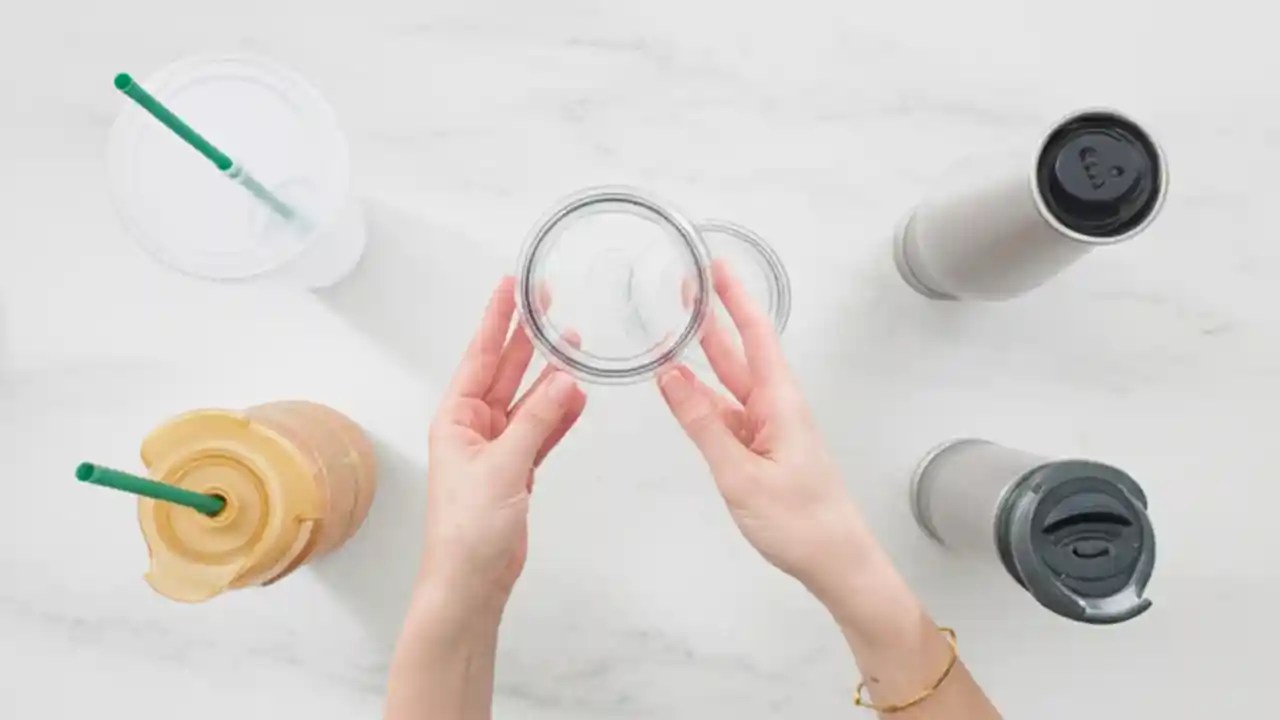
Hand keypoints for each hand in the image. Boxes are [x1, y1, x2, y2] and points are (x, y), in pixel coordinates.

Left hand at [420, 277, 586, 615]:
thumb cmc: (468, 530)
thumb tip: (564, 380)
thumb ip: (537, 420)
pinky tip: (577, 397)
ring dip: (548, 376)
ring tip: (572, 342)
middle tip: (546, 301)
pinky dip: (559, 416)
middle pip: (503, 371)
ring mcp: (496, 449)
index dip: (496, 320)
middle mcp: (473, 428)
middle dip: (526, 338)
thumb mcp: (504, 466)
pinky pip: (541, 432)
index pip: (478, 356)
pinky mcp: (516, 471)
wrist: (471, 582)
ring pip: (527, 400)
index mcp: (455, 419)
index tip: (511, 286)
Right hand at [657, 262, 879, 610]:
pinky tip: (682, 391)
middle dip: (714, 317)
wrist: (836, 562)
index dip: (736, 299)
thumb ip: (702, 424)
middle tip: (687, 285)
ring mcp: (769, 430)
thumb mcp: (740, 473)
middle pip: (741, 353)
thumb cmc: (799, 521)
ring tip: (675, 328)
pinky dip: (703, 400)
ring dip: (704, 358)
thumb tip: (670, 376)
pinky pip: (728, 415)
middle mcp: (776, 408)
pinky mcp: (762, 452)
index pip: (755, 336)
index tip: (717, 266)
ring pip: (730, 384)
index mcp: (780, 403)